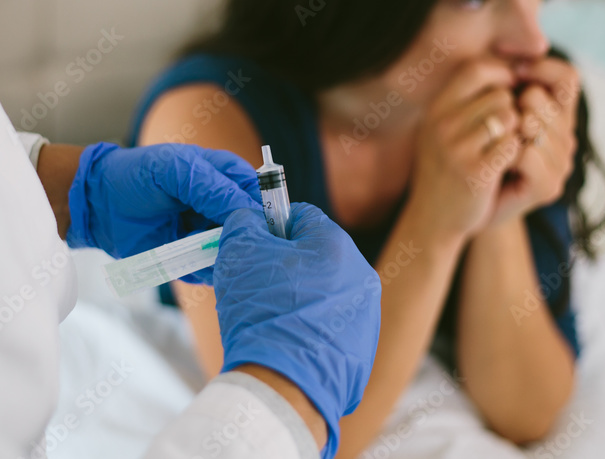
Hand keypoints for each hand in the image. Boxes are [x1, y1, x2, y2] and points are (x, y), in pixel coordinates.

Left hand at [66, 143, 260, 282]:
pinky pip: (210, 271)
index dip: (264, 213)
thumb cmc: (139, 174)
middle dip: (242, 241)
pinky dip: (200, 270)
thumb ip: (214, 188)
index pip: (262, 197)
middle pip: (252, 231)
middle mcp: (223, 207)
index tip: (257, 229)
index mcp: (228, 177)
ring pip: (234, 254)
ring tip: (193, 248)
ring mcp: (209, 234)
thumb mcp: (178, 170)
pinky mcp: (193, 257)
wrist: (100, 203)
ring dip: (219, 258)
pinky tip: (181, 257)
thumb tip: (248, 212)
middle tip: (221, 244)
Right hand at [214, 203, 380, 458]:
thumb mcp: (238, 251)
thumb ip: (244, 222)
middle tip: (255, 286)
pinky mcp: (362, 348)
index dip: (271, 228)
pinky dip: (308, 328)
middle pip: (314, 256)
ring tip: (269, 320)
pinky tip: (287, 342)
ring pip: (322, 292)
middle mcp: (360, 276)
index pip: (301, 217)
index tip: (253, 248)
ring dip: (296, 298)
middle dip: (284, 265)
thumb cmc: (261, 313)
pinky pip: (330, 325)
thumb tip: (249, 219)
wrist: (284, 386)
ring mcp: (365, 314)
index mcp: (337, 245)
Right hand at [406, 59, 522, 245]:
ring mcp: (457, 148)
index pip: (476, 70)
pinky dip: (516, 154)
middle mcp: (441, 124)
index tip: (510, 94)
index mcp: (435, 109)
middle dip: (512, 112)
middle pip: (500, 96)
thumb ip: (466, 101)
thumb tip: (510, 71)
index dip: (501, 76)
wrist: (432, 219)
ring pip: (510, 118)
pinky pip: (513, 146)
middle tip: (506, 133)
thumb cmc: (446, 169)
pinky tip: (504, 166)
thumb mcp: (442, 129)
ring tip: (503, 150)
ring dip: (515, 133)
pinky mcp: (476, 172)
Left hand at [487, 57, 579, 226]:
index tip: (515, 72)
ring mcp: (560, 165)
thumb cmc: (472, 150)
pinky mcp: (549, 188)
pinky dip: (506, 153)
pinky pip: (528, 154)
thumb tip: (511, 50)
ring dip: (508, 129)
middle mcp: (565, 139)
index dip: (543, 70)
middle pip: (548, 101)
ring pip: (536, 126)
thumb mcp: (485, 110)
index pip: (568, 79)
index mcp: (555, 116)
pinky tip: (494, 162)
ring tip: (493, 144)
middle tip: (500, 120)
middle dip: (518, 103)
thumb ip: (502, 81)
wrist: (459, 203)